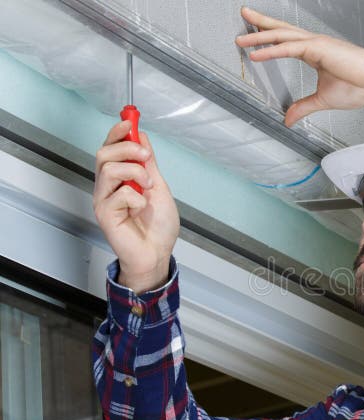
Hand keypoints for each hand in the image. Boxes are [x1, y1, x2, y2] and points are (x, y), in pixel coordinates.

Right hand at [93, 122, 179, 293]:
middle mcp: (108, 186)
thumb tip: (140, 135)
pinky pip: (117, 194)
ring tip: (148, 187)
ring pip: (108, 169)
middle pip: (103, 154)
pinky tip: (140, 208)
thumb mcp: (158, 186)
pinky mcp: (104, 214)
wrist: (158, 252)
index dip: (117, 132)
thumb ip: (147, 163)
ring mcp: (104, 200)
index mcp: (120, 178)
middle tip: (145, 156)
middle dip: (127, 148)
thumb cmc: (157, 226)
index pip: (111, 148)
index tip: (129, 122)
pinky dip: (135, 198)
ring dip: (135, 173)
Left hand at [235, 6, 363, 126]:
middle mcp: (314, 43)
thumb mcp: (323, 100)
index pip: (287, 41)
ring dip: (260, 35)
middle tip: (243, 17)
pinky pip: (289, 48)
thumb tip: (288, 118)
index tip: (256, 37)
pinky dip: (271, 50)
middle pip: (281, 30)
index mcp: (316, 52)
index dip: (270, 38)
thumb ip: (303, 107)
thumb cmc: (360, 86)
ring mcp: (316, 43)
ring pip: (282, 35)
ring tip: (241, 37)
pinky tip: (256, 53)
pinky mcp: (319, 49)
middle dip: (261, 25)